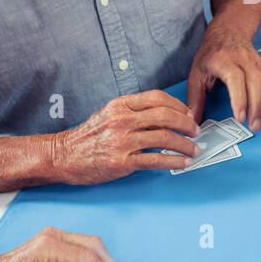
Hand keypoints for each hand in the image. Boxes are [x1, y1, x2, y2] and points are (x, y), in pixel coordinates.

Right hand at [50, 90, 202, 184]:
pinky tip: (183, 163)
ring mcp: (122, 141)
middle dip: (187, 124)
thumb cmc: (87, 137)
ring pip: (164, 138)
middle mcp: (122, 120)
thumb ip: (133, 112)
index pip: (157, 98)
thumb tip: (163, 116)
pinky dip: (174, 161)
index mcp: (120, 105)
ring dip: (185, 144)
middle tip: (196, 131)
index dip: (178, 105)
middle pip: (165, 116)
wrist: (64, 156)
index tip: (188, 113)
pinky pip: (155, 160)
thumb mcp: (109, 115)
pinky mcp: (121, 162)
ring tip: (194, 149)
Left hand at [186, 25, 260, 130]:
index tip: (240, 117)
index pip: (235, 78)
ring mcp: (256, 62)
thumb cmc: (211, 54)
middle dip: (257, 107)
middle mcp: (242, 59)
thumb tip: (193, 120)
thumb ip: (195, 97)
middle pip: (255, 82)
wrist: (228, 31)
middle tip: (254, 127)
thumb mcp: (196, 73)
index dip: (240, 98)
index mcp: (222, 59)